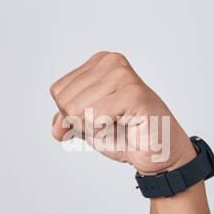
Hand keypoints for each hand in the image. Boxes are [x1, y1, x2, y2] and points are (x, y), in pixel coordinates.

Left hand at [49, 51, 194, 174]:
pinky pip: (93, 117)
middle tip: (109, 122)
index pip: (57, 91)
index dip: (71, 114)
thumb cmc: (124, 134)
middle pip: (65, 101)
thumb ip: (64, 121)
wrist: (157, 151)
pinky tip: (124, 125)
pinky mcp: (134, 93)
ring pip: (76, 110)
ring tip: (117, 123)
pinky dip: (103, 130)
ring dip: (93, 127)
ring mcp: (123, 75)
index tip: (98, 116)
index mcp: (98, 63)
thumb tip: (57, 127)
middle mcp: (111, 62)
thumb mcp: (84, 126)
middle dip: (82, 122)